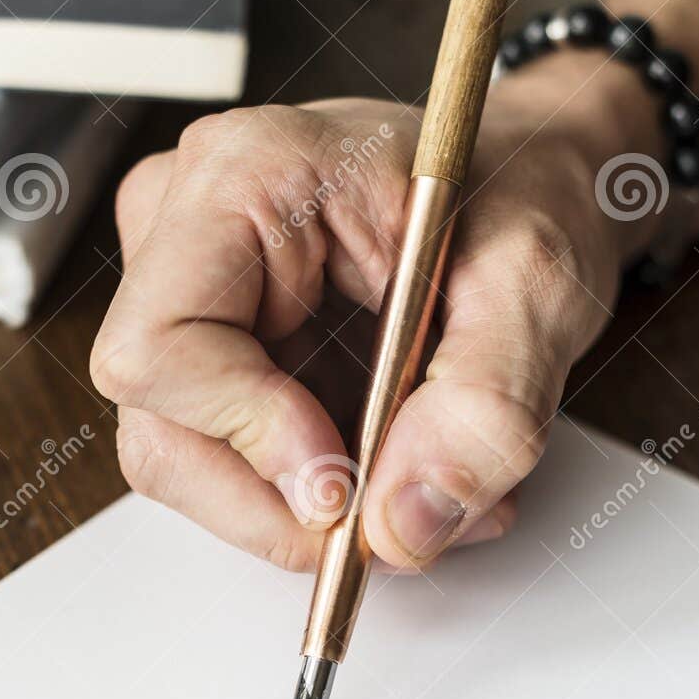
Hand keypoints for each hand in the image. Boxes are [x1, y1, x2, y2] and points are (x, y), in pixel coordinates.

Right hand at [91, 57, 658, 571]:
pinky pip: (222, 465)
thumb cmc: (521, 191)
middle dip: (276, 505)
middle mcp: (186, 230)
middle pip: (159, 431)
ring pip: (184, 464)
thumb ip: (484, 405)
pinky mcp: (207, 354)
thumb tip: (404, 523)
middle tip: (389, 520)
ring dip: (298, 513)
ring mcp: (185, 296)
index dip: (242, 436)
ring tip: (416, 492)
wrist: (529, 180)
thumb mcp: (539, 286)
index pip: (159, 349)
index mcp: (244, 175)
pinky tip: (391, 472)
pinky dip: (306, 499)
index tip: (338, 482)